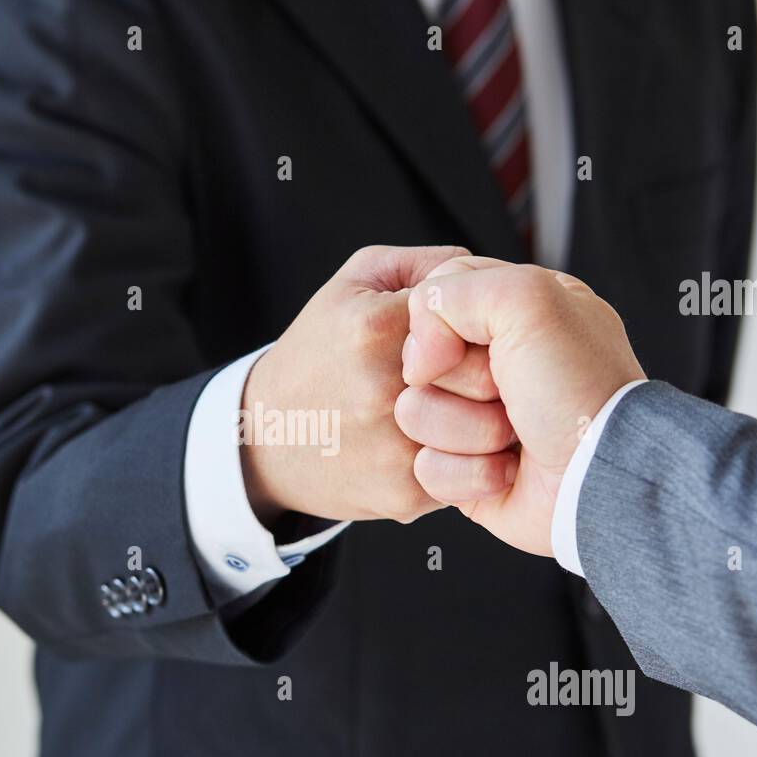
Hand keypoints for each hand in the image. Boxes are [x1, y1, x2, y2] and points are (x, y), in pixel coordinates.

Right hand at [242, 245, 514, 524]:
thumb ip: (425, 265)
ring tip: (466, 415)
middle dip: (494, 376)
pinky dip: (466, 463)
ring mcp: (395, 444)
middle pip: (492, 376)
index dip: (483, 324)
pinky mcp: (403, 491)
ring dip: (487, 424)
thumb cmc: (316, 354)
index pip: (475, 312)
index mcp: (377, 327)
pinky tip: (442, 448)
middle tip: (480, 379)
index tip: (474, 335)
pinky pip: (469, 474)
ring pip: (489, 431)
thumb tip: (484, 274)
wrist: (262, 437)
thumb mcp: (355, 283)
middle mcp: (387, 388)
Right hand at [396, 257, 645, 554]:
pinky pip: (424, 466)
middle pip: (417, 361)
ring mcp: (472, 417)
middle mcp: (491, 362)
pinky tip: (506, 471)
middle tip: (510, 392)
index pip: (433, 299)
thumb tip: (417, 353)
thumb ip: (453, 289)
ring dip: (465, 431)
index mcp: (511, 311)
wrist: (599, 479)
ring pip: (413, 414)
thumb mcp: (528, 300)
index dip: (440, 324)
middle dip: (461, 383)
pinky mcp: (462, 468)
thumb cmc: (580, 391)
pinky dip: (465, 472)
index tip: (482, 344)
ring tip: (515, 435)